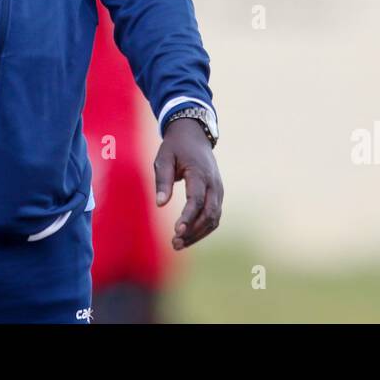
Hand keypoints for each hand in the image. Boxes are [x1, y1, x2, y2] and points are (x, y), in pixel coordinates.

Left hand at [154, 117, 223, 249]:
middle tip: (174, 242)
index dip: (188, 217)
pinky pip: (215, 216)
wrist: (194, 136)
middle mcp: (214, 183)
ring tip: (178, 244)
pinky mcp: (218, 195)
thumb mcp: (163, 159)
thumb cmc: (175, 148)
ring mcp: (218, 190)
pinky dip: (203, 229)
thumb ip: (162, 181)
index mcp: (200, 173)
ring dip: (198, 233)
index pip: (197, 200)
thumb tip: (160, 204)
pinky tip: (188, 236)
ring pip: (214, 218)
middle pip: (209, 213)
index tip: (176, 231)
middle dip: (193, 231)